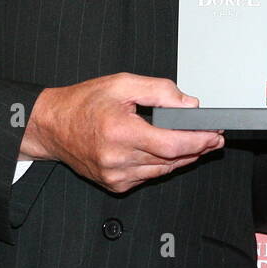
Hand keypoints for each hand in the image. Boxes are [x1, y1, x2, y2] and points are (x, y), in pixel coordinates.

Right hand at [20, 73, 224, 192]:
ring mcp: (115, 175)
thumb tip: (189, 104)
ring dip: (183, 158)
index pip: (172, 144)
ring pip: (163, 171)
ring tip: (197, 144)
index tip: (214, 134)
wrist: (52, 125)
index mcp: (120, 132)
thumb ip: (160, 91)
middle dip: (197, 147)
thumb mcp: (123, 83)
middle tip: (212, 137)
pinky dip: (162, 165)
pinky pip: (148, 176)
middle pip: (171, 159)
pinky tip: (167, 152)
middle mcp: (117, 158)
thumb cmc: (83, 103)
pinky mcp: (114, 184)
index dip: (199, 141)